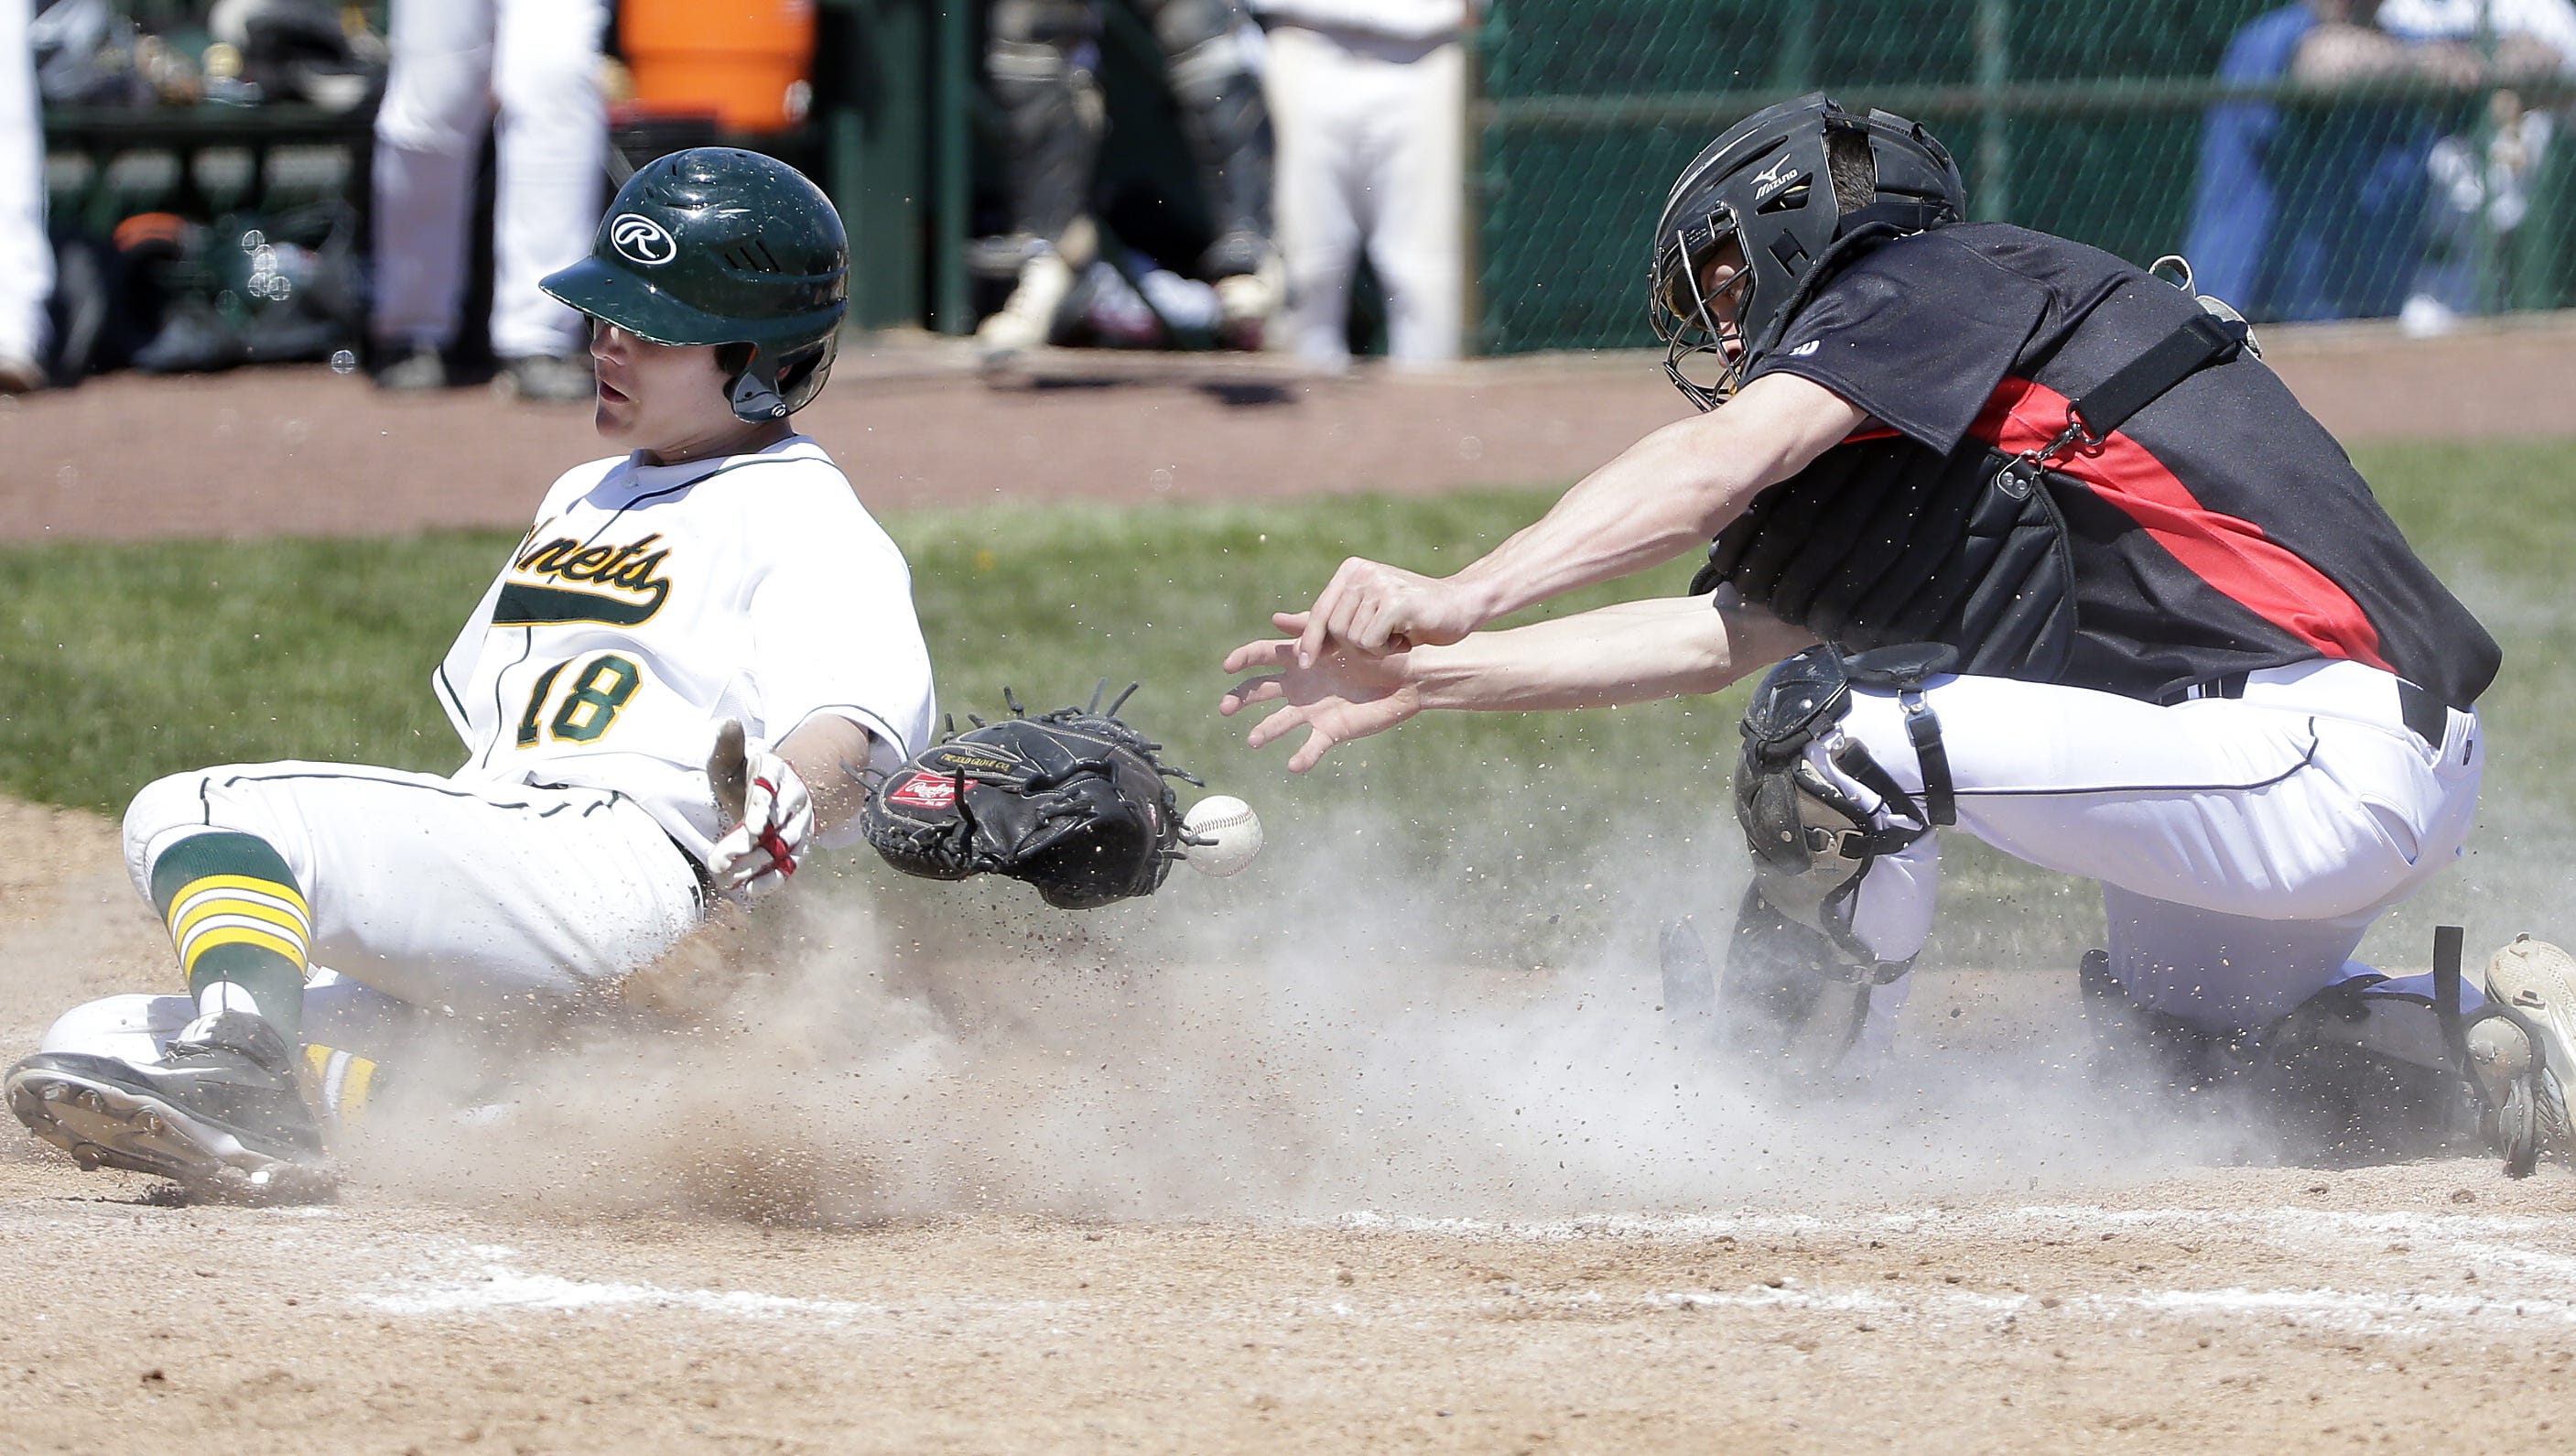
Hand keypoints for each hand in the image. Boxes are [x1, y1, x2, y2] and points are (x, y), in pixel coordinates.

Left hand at [708, 743, 813, 897]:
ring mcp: (799, 825)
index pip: (771, 791)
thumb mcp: (732, 760)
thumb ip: (728, 746)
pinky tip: (750, 892)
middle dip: (747, 846)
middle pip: (775, 826)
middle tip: (718, 862)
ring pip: (782, 848)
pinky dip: (771, 881)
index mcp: (776, 773)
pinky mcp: (798, 848)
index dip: (762, 809)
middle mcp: (794, 799)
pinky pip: (790, 867)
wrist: (775, 795)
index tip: (750, 827)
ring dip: (755, 865)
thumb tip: (728, 723)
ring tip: (727, 879)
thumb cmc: (745, 778)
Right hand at [1222, 612, 1425, 771]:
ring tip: (1253, 740)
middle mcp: (1301, 686)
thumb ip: (1310, 628)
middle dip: (1240, 698)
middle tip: (1224, 707)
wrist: (1410, 677)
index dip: (1242, 659)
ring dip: (1265, 731)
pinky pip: (1312, 747)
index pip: (1261, 657)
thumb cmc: (1378, 650)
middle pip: (1260, 691)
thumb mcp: (1342, 635)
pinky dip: (1303, 757)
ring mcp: (1313, 710)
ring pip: (1280, 722)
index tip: (1227, 666)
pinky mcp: (1331, 730)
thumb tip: (1275, 619)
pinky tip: (1294, 765)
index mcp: (1301, 659)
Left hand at [1294, 557, 1481, 667]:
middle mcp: (1361, 572)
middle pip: (1334, 630)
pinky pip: (1370, 642)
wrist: (1460, 607)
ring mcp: (1379, 584)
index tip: (1307, 664)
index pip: (1318, 613)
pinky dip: (1387, 649)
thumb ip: (1323, 620)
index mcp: (1350, 571)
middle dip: (1355, 648)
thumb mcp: (1363, 615)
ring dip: (1375, 650)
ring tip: (1398, 636)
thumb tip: (1278, 622)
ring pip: (1352, 639)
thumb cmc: (1411, 617)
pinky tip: (1406, 638)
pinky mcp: (1395, 601)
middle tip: (1384, 640)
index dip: (1311, 641)